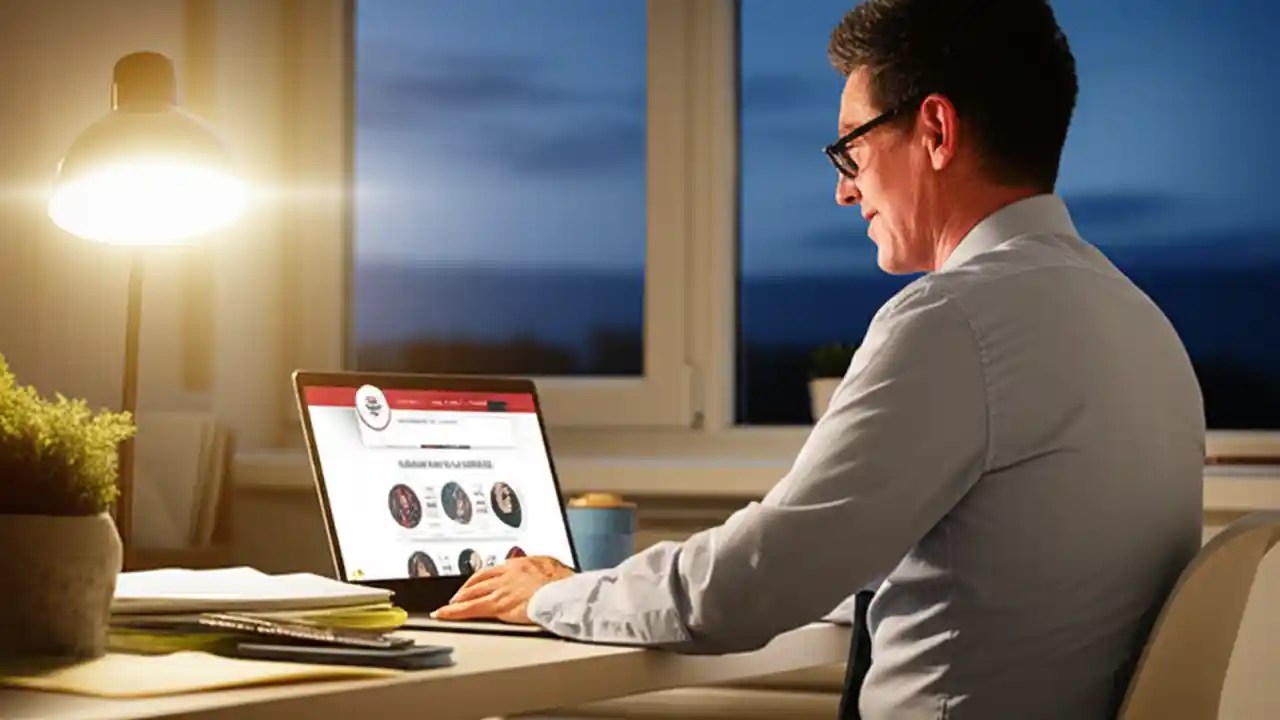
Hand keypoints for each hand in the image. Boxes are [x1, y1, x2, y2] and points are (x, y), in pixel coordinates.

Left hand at [432, 556, 574, 623]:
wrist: (563, 593)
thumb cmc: (565, 584)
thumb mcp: (555, 569)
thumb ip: (545, 571)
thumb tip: (548, 573)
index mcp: (520, 564)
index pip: (495, 570)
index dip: (484, 578)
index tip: (480, 582)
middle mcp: (506, 574)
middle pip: (480, 579)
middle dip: (467, 588)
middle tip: (458, 595)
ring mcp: (500, 589)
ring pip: (472, 593)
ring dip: (458, 599)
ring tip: (448, 605)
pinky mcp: (496, 605)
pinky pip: (469, 609)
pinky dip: (453, 612)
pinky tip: (443, 614)